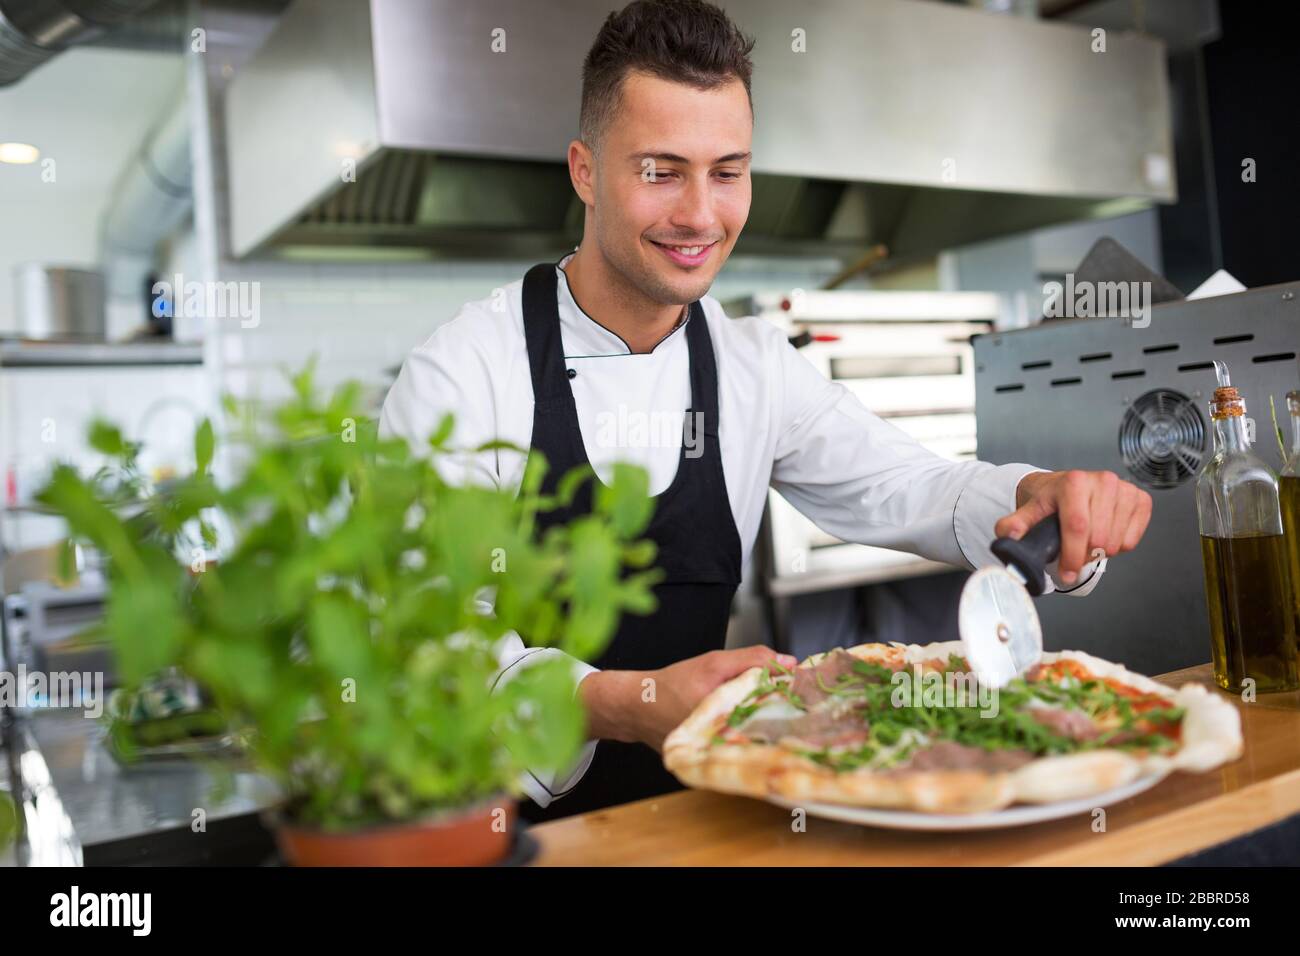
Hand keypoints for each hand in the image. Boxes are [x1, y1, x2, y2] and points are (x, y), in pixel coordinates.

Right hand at [579, 646, 796, 751]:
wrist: (636, 707)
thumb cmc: (672, 684)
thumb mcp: (714, 663)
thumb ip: (752, 660)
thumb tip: (789, 662)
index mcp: (728, 723)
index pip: (774, 713)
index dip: (789, 698)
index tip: (802, 686)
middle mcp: (725, 747)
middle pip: (768, 728)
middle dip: (780, 711)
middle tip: (793, 695)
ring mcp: (719, 756)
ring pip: (755, 736)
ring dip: (765, 719)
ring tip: (775, 705)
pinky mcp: (714, 759)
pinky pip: (740, 741)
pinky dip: (748, 727)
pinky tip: (753, 716)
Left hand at [997, 470, 1152, 583]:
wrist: (1068, 486)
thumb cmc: (1050, 501)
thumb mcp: (1029, 511)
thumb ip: (1014, 525)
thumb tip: (1008, 536)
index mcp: (1074, 482)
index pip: (1077, 526)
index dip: (1072, 555)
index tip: (1066, 573)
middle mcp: (1103, 481)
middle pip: (1098, 537)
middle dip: (1083, 556)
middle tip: (1072, 555)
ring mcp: (1124, 489)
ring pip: (1116, 542)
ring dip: (1100, 552)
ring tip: (1086, 542)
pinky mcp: (1140, 499)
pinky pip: (1132, 539)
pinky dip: (1117, 546)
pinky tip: (1104, 535)